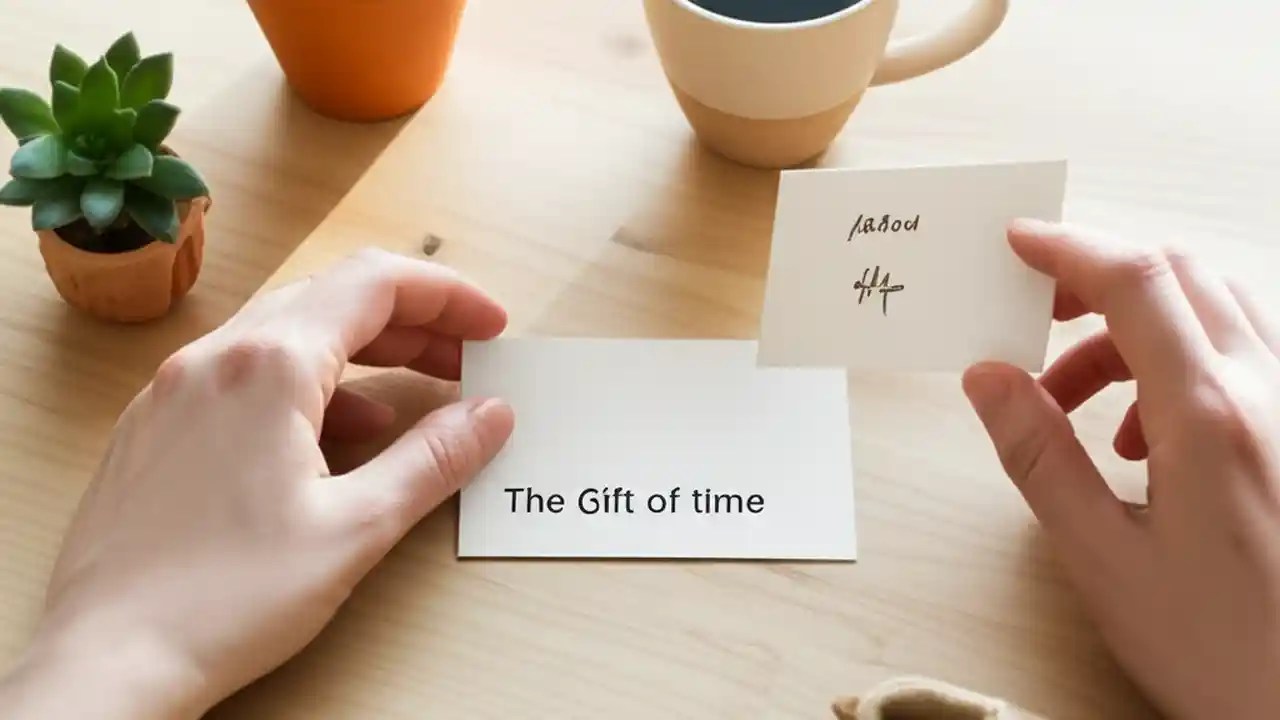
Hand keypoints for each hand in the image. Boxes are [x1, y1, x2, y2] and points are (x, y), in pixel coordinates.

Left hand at [0, 249, 514, 718]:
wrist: (107, 661)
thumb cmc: (222, 599)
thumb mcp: (355, 528)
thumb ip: (432, 459)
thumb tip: (489, 416)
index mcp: (268, 366)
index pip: (376, 283)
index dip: (448, 295)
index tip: (491, 326)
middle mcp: (214, 358)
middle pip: (333, 298)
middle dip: (412, 321)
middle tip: (466, 358)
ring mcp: (176, 389)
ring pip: (288, 333)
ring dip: (362, 350)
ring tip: (417, 390)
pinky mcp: (158, 425)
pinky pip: (247, 373)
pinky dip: (310, 384)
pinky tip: (339, 433)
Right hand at [963, 221, 1279, 719]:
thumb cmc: (1226, 649)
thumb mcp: (1103, 559)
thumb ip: (1040, 456)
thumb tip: (988, 378)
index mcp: (1209, 416)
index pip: (1133, 282)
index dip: (1068, 247)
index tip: (1017, 243)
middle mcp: (1269, 389)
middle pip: (1179, 275)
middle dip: (1097, 279)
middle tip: (1037, 321)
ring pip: (1214, 309)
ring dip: (1135, 327)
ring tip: (1078, 400)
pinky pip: (1245, 353)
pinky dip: (1179, 361)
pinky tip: (1143, 437)